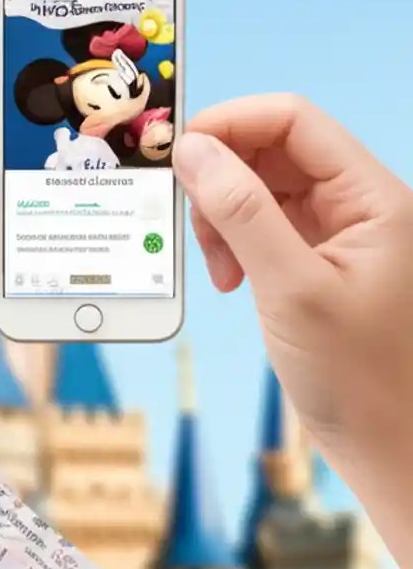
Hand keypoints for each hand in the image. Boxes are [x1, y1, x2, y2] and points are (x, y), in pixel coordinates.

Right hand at [176, 94, 412, 568]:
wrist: (391, 447)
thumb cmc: (362, 379)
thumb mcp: (291, 288)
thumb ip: (241, 212)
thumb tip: (195, 151)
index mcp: (371, 198)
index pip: (293, 122)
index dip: (231, 125)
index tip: (177, 153)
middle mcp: (356, 207)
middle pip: (271, 151)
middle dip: (220, 180)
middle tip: (193, 225)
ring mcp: (335, 237)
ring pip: (258, 191)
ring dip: (221, 217)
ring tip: (218, 267)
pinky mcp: (313, 266)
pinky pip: (260, 229)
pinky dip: (231, 245)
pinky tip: (229, 279)